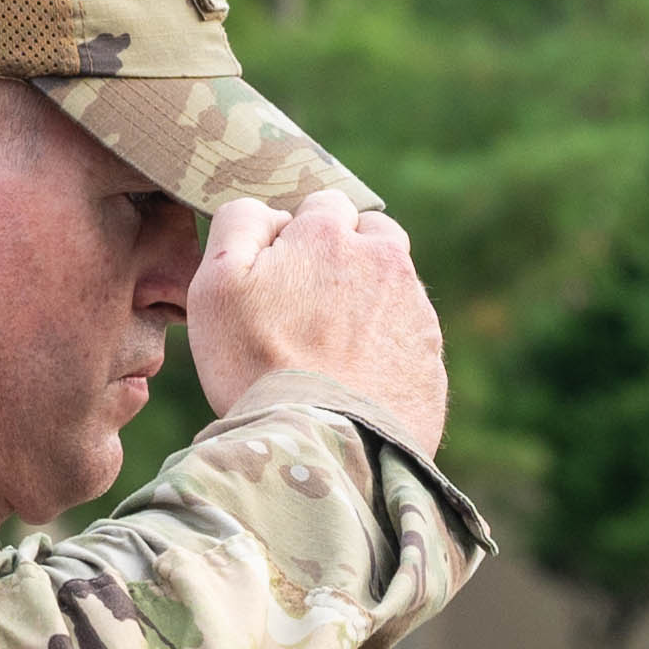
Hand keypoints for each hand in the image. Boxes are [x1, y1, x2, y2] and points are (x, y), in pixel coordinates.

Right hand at [189, 192, 447, 457]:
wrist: (323, 443)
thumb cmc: (257, 362)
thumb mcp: (218, 283)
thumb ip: (240, 224)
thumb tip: (274, 213)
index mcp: (331, 233)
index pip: (322, 205)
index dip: (298, 236)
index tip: (281, 275)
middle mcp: (385, 260)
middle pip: (371, 235)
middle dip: (345, 254)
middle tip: (310, 304)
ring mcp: (415, 309)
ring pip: (394, 283)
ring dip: (369, 297)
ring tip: (332, 343)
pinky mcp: (431, 357)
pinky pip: (408, 335)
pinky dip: (386, 345)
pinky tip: (356, 375)